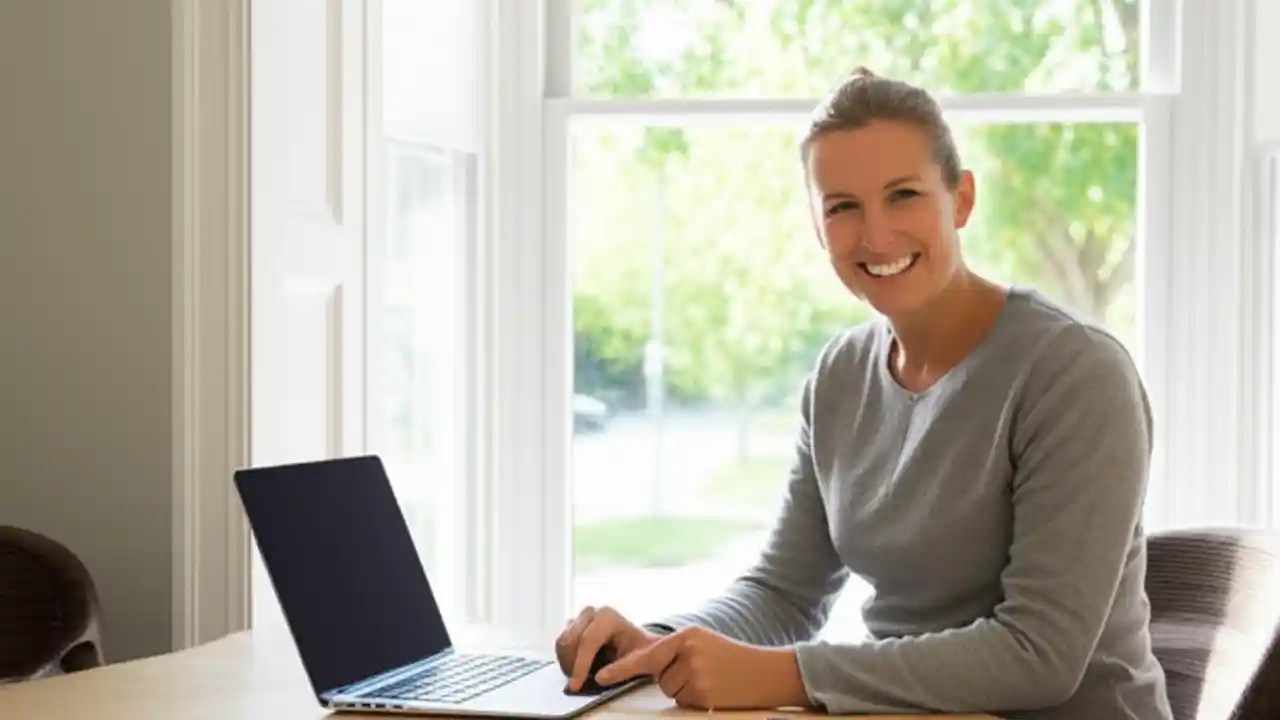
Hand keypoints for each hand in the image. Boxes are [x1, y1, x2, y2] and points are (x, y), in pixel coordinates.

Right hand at [554, 605, 661, 691]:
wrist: (639, 644)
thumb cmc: (641, 650)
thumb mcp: (639, 660)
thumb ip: (621, 669)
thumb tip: (599, 678)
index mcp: (609, 617)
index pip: (588, 640)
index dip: (580, 665)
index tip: (576, 685)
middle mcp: (592, 613)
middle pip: (570, 641)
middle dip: (572, 666)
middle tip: (578, 684)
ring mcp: (581, 618)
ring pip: (562, 643)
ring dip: (567, 663)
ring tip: (580, 677)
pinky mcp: (573, 626)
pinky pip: (561, 644)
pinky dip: (566, 660)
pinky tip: (579, 668)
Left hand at [595, 625, 808, 709]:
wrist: (768, 671)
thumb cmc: (733, 658)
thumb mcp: (703, 642)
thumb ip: (676, 651)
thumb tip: (650, 667)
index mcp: (687, 636)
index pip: (647, 655)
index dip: (622, 668)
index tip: (600, 677)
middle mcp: (689, 653)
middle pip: (660, 677)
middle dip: (674, 678)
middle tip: (703, 672)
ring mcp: (697, 676)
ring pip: (671, 691)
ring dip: (686, 690)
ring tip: (712, 681)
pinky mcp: (704, 695)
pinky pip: (684, 702)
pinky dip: (696, 701)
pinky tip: (715, 691)